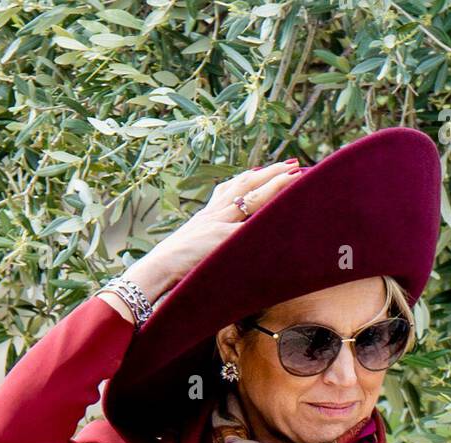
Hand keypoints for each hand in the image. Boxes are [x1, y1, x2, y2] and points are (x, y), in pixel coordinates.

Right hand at [98, 160, 303, 321]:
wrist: (155, 270)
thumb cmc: (169, 267)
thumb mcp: (189, 247)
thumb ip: (204, 241)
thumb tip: (211, 247)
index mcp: (206, 215)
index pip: (232, 187)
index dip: (253, 176)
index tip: (269, 169)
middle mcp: (214, 213)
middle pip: (246, 184)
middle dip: (271, 173)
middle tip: (293, 164)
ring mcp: (218, 224)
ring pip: (252, 196)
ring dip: (275, 184)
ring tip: (295, 175)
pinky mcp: (222, 239)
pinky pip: (251, 225)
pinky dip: (268, 216)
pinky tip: (285, 210)